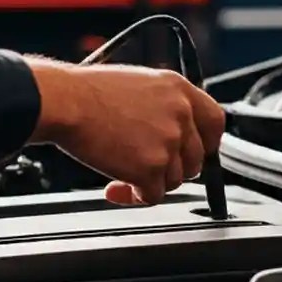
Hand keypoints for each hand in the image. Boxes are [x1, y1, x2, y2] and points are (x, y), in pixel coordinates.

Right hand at [27, 60, 225, 205]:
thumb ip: (162, 105)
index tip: (192, 153)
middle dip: (172, 169)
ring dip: (150, 182)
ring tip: (121, 174)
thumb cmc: (87, 92)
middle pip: (196, 158)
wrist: (66, 103)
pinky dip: (135, 197)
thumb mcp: (137, 84)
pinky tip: (115, 187)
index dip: (206, 143)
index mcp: (178, 89)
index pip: (214, 122)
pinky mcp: (150, 168)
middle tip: (147, 168)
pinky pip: (154, 196)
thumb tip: (169, 132)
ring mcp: (168, 143)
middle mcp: (180, 114)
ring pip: (174, 180)